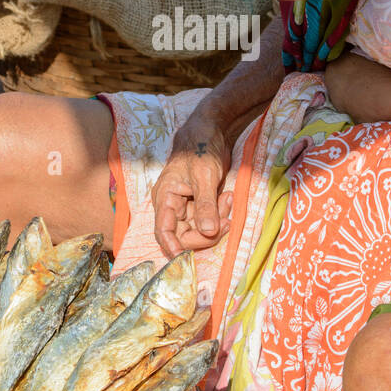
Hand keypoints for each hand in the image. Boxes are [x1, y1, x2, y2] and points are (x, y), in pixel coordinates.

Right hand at [152, 112, 233, 257]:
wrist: (212, 130)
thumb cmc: (202, 147)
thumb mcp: (204, 176)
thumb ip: (205, 205)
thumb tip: (208, 232)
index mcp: (164, 197)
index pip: (163, 231)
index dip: (172, 248)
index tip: (185, 260)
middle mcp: (171, 204)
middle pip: (184, 234)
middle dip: (206, 232)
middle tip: (226, 220)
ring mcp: (185, 205)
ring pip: (198, 228)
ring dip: (216, 221)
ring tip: (227, 200)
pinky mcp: (199, 203)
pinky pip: (207, 219)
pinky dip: (219, 214)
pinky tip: (227, 198)